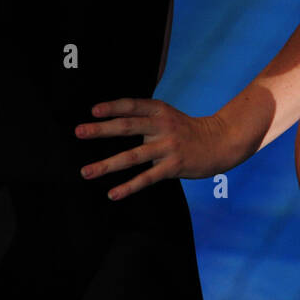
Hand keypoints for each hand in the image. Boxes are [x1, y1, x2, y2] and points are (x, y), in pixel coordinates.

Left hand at [76, 98, 240, 199]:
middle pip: (127, 127)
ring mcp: (168, 147)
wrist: (220, 142)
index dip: (113, 107)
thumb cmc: (187, 130)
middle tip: (79, 132)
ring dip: (107, 165)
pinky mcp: (173, 167)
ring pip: (132, 157)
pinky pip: (147, 178)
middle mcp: (162, 127)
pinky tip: (113, 193)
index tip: (92, 110)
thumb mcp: (167, 115)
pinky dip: (128, 187)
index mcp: (160, 111)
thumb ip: (144, 117)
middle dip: (101, 130)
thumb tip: (113, 121)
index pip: (132, 105)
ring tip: (86, 172)